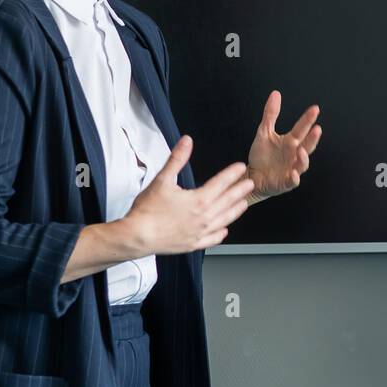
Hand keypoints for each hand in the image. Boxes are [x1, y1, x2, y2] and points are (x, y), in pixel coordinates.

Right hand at [124, 136, 255, 252]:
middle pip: (227, 201)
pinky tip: (223, 230)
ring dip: (235, 211)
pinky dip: (220, 233)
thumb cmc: (147, 211)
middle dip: (240, 191)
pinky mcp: (193, 244)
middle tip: (250, 184)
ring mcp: (200, 232)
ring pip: (224, 220)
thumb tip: (186, 142)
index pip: (221, 183)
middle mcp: (203, 217)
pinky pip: (212, 239)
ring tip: (243, 204)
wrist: (137, 236)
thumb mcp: (162, 180)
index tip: (240, 167)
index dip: (232, 174)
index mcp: (198, 200)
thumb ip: (177, 160)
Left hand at [246, 90, 321, 201]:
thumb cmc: (261, 156)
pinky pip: (292, 181)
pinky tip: (293, 173)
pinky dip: (294, 178)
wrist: (252, 176)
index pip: (302, 128)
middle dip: (313, 138)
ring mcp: (291, 168)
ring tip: (301, 150)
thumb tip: (276, 93)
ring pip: (302, 163)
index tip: (315, 109)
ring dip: (304, 158)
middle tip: (317, 129)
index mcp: (291, 142)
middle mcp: (294, 154)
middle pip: (307, 146)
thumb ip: (271, 114)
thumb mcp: (264, 132)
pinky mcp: (285, 182)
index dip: (308, 119)